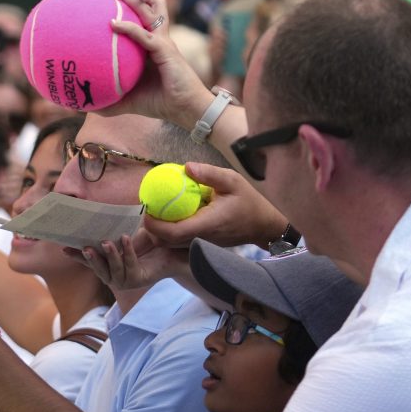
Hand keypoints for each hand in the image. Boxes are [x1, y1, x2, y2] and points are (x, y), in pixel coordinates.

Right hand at [71, 232, 188, 291]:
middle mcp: (113, 277)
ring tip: (106, 242)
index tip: (64, 248)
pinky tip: (125, 239)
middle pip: (98, 269)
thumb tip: (94, 214)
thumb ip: (112, 230)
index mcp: (108, 266)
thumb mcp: (126, 233)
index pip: (89, 261)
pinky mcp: (137, 281)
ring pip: (112, 269)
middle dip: (91, 259)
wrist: (172, 251)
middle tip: (86, 247)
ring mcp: (125, 281)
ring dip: (110, 255)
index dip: (76, 256)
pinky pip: (129, 266)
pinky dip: (127, 252)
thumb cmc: (149, 242)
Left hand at [100, 0, 213, 127]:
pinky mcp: (166, 50)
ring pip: (148, 11)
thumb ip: (109, 101)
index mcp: (152, 46)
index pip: (141, 19)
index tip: (106, 1)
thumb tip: (81, 107)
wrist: (186, 110)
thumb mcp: (129, 101)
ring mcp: (163, 41)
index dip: (128, 7)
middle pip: (147, 7)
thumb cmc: (160, 103)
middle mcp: (159, 38)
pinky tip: (112, 23)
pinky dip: (128, 28)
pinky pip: (143, 35)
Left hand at [139, 162, 287, 250]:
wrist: (263, 225)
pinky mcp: (200, 244)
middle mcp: (200, 238)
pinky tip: (169, 215)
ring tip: (156, 210)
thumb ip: (209, 174)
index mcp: (207, 224)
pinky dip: (168, 232)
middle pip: (165, 241)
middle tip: (148, 207)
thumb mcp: (232, 180)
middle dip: (150, 228)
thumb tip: (186, 167)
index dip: (154, 224)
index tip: (147, 208)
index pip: (173, 232)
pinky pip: (178, 242)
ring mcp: (200, 244)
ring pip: (170, 245)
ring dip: (158, 231)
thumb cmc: (248, 201)